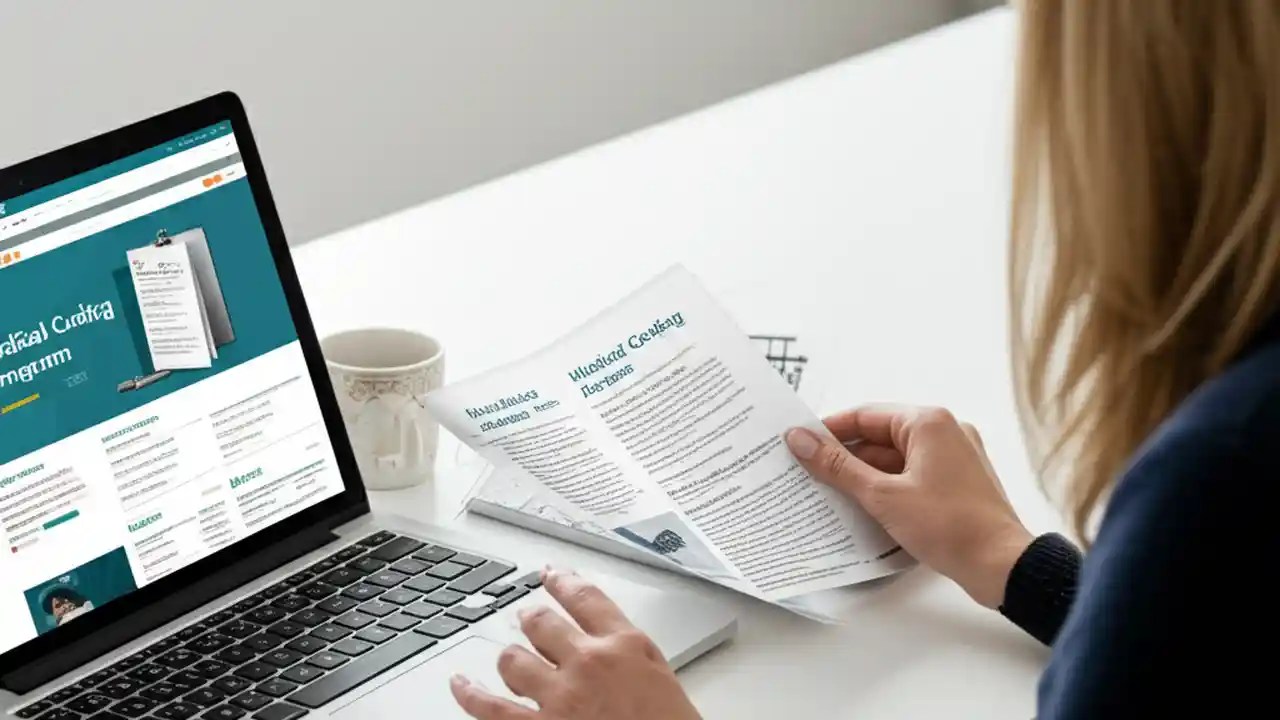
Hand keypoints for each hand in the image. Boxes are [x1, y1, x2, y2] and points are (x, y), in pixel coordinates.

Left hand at [450, 567, 701, 719]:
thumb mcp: (664, 681)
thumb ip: (633, 660)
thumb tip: (616, 651)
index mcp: (626, 646)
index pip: (585, 597)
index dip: (562, 582)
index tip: (551, 575)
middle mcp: (588, 662)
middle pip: (543, 622)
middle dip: (531, 619)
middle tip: (527, 618)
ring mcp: (559, 696)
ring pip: (513, 658)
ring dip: (510, 659)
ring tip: (509, 659)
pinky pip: (489, 708)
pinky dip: (469, 694)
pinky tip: (460, 685)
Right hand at [784, 405, 1033, 608]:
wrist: (1002, 565)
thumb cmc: (948, 526)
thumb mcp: (882, 496)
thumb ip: (837, 466)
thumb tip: (799, 439)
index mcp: (928, 422)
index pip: (865, 415)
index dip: (829, 430)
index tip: (799, 444)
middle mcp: (945, 431)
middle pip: (880, 437)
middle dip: (845, 457)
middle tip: (808, 473)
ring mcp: (955, 457)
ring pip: (896, 458)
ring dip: (865, 475)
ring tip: (829, 494)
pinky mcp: (959, 482)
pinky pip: (913, 475)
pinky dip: (888, 487)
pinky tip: (864, 506)